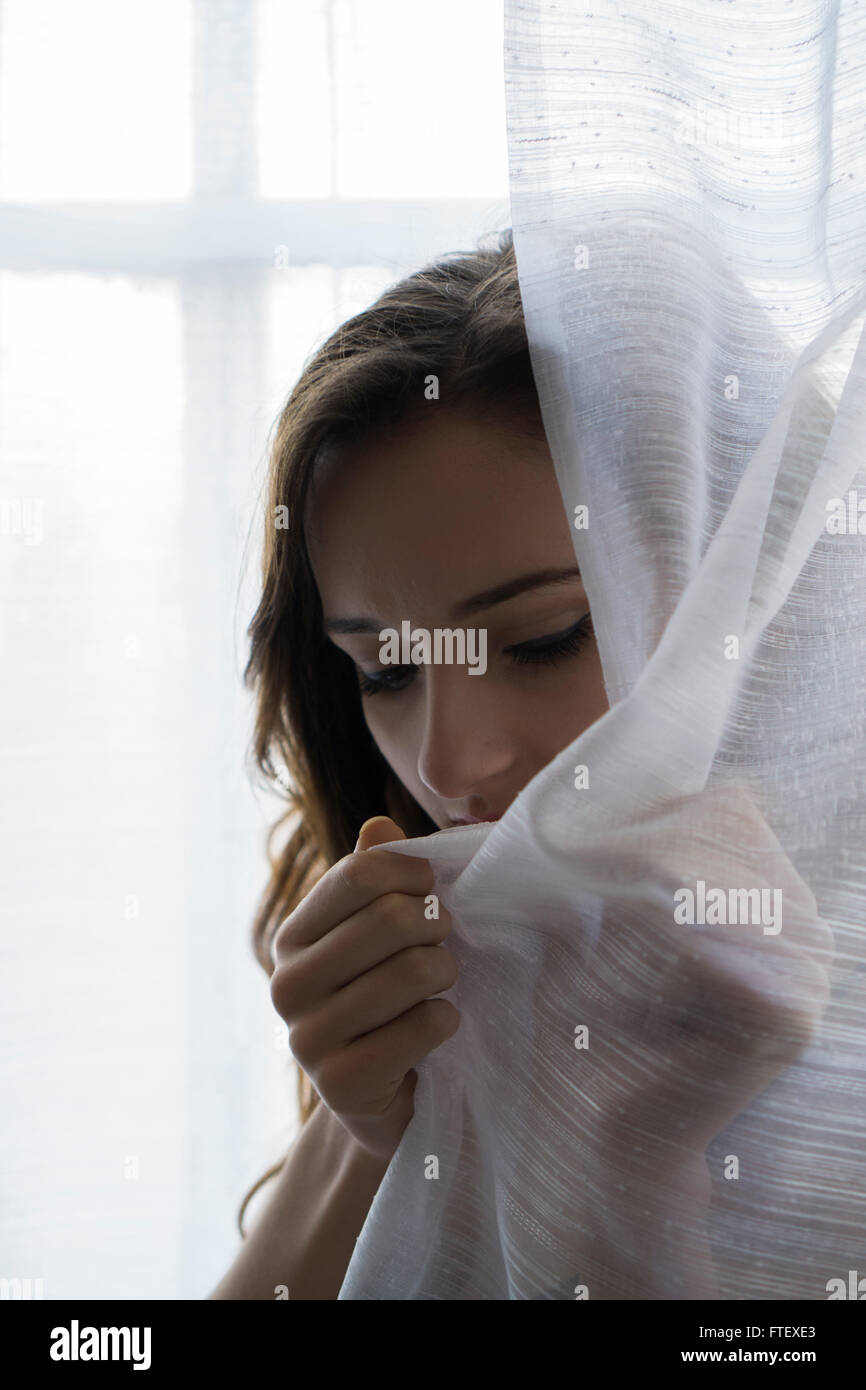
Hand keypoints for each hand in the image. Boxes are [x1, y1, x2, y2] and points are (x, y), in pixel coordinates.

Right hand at [270, 816, 460, 1159]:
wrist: (384, 1102)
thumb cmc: (389, 1002)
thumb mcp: (380, 938)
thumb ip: (379, 878)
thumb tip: (379, 825)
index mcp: (294, 936)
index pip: (358, 874)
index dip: (412, 875)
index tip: (432, 891)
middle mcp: (287, 983)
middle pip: (388, 919)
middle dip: (436, 927)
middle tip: (444, 944)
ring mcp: (307, 1038)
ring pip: (410, 973)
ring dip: (446, 975)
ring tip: (443, 984)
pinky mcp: (340, 1085)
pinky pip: (422, 1028)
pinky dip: (446, 1022)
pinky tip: (438, 1028)